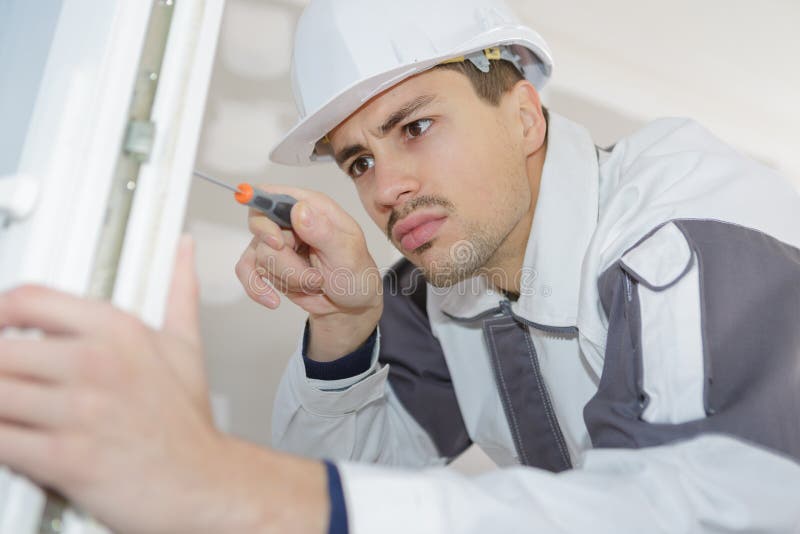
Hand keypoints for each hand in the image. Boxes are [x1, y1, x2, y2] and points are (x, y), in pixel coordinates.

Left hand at [0, 236, 327, 533]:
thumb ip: (179, 292)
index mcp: (119, 331)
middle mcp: (97, 363)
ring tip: (12, 409)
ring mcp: (81, 409)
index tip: (0, 327)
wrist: (204, 484)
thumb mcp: (187, 347)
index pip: (29, 299)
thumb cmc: (188, 424)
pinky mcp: (65, 457)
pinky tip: (13, 437)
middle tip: (9, 379)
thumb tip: (183, 251)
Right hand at [236, 186, 382, 360]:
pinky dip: (257, 288)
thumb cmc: (355, 272)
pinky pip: (246, 271)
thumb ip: (323, 231)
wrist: (351, 302)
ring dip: (287, 277)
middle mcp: (290, 221)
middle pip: (261, 229)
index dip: (266, 213)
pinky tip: (273, 300)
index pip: (272, 194)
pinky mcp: (269, 264)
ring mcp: (277, 243)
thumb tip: (299, 209)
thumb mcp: (347, 253)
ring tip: (316, 283)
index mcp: (312, 207)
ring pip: (259, 256)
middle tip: (313, 275)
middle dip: (284, 259)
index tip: (278, 242)